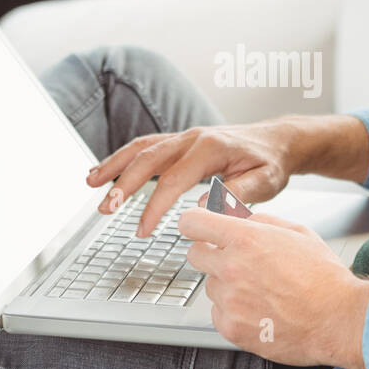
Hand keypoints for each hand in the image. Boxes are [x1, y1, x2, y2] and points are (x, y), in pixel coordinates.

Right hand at [86, 119, 301, 234]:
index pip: (173, 180)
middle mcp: (193, 138)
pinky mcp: (180, 142)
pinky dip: (123, 158)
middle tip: (105, 209)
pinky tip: (105, 171)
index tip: (142, 230)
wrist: (278, 141)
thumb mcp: (266, 181)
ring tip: (90, 183)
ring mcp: (184, 138)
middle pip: (148, 160)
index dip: (154, 206)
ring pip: (141, 149)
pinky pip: (146, 147)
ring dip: (114, 165)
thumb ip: (240, 193)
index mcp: (211, 148)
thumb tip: (209, 206)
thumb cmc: (271, 162)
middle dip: (123, 185)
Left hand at [178, 206, 368, 368]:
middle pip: (195, 254)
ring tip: (261, 290)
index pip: (193, 223)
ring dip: (226, 285)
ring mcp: (229, 300)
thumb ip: (259, 221)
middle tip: (236, 261)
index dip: (195, 223)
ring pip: (210, 285)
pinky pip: (217, 313)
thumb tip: (234, 214)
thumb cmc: (324, 278)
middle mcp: (232, 268)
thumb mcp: (296, 233)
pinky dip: (233, 311)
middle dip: (211, 254)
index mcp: (246, 239)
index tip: (199, 227)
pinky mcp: (231, 328)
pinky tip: (259, 309)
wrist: (338, 320)